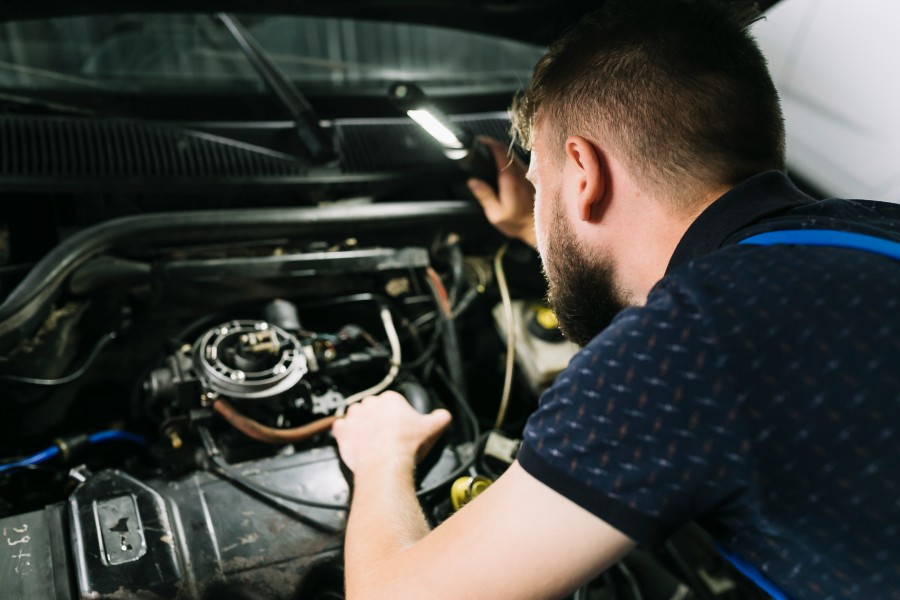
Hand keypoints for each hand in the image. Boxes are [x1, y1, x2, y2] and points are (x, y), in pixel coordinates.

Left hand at [332, 391, 451, 474]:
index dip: (395, 415)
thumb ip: (440, 418)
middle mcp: (370, 403)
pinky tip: (354, 442)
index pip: (392, 402)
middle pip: (373, 407)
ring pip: (355, 415)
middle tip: (385, 435)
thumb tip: (445, 415)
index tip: (399, 427)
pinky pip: (340, 427)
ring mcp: (354, 416)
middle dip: (377, 418)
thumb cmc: (408, 444)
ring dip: (360, 424)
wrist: (386, 463)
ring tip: (370, 440)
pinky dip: (345, 433)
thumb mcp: (432, 429)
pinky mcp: (342, 430)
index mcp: (391, 399)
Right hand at [467, 137, 536, 247]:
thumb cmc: (517, 223)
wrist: (538, 229)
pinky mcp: (532, 178)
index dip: (488, 142)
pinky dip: (508, 161)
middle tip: (480, 146)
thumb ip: (485, 196)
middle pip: (506, 150)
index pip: (499, 151)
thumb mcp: (496, 214)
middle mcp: (521, 172)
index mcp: (510, 178)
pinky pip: (518, 163)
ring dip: (501, 153)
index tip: (479, 140)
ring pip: (513, 156)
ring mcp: (528, 174)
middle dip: (493, 145)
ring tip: (488, 154)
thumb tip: (472, 181)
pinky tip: (501, 166)